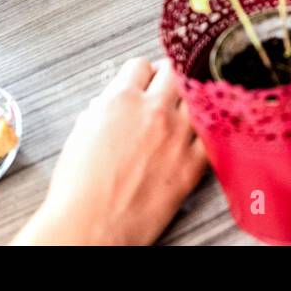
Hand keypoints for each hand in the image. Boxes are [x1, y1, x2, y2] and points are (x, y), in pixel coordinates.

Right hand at [14, 59, 207, 245]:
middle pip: (173, 72)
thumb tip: (108, 106)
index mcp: (120, 99)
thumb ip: (101, 111)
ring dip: (189, 102)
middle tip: (166, 90)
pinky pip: (212, 135)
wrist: (92, 224)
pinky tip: (199, 138)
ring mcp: (177, 135)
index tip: (143, 82)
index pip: (140, 65)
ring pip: (197, 97)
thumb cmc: (79, 187)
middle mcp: (152, 111)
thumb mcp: (82, 133)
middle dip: (168, 79)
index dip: (141, 74)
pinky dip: (207, 133)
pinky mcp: (192, 164)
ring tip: (184, 112)